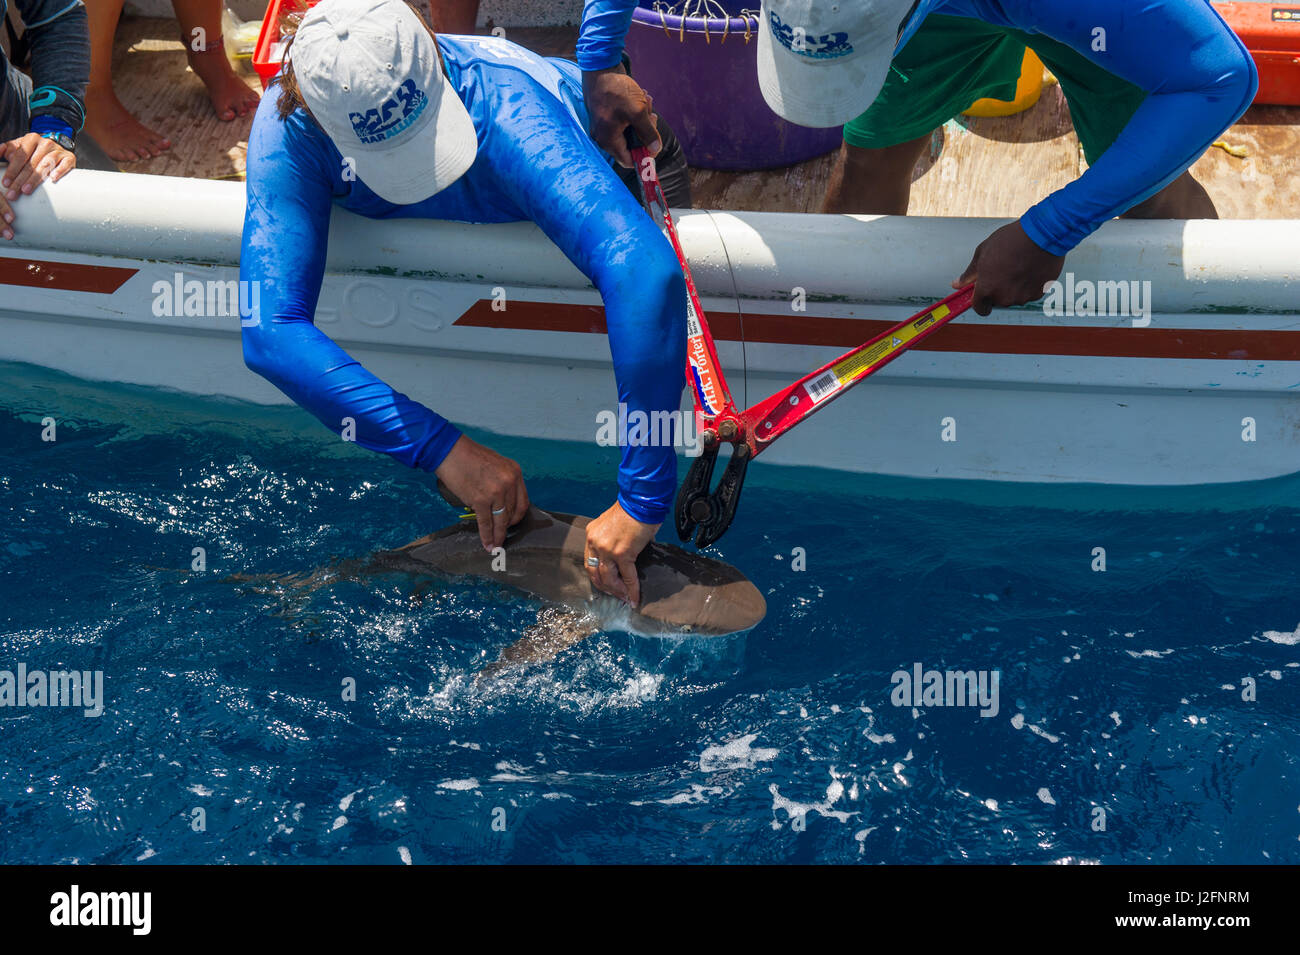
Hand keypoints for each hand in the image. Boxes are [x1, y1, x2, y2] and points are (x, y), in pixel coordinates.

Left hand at [1, 133, 75, 237]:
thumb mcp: (20, 148)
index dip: (12, 170)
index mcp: (31, 139)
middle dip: (20, 180)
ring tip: (26, 191)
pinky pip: (65, 165)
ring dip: (35, 179)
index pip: (20, 156)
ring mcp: (58, 150)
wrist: (57, 148)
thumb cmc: (34, 152)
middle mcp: (45, 143)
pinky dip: (59, 172)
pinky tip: (52, 180)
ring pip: (45, 166)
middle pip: (31, 164)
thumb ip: (8, 150)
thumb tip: (0, 151)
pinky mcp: (70, 158)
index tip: (5, 183)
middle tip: (14, 193)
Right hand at [433, 435, 529, 550]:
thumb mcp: (496, 465)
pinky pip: (486, 523)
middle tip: (502, 536)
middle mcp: (509, 482)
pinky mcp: (480, 499)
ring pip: (501, 521)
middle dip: (507, 527)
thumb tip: (502, 504)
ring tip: (495, 545)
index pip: (522, 501)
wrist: (449, 451)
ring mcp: (496, 491)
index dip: (517, 516)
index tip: (511, 524)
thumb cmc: (469, 456)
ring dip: (498, 536)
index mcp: (514, 472)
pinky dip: (487, 536)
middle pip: (513, 513)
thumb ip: (503, 482)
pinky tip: (487, 544)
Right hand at [581, 65, 659, 167]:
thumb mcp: (638, 112)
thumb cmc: (616, 89)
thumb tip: (656, 148)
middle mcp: (604, 136)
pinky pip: (627, 120)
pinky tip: (641, 97)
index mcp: (608, 140)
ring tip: (646, 101)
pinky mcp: (609, 115)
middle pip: (632, 146)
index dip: (644, 155)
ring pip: (631, 131)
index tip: (655, 143)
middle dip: (645, 132)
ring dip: (643, 119)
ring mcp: (605, 125)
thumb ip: (648, 133)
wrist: (601, 66)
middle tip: (652, 117)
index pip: (628, 161)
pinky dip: (637, 112)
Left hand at [584, 501, 658, 606]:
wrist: (641, 500)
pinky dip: (631, 589)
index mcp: (592, 535)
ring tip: (625, 598)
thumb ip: (614, 540)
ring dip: (617, 591)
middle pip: (595, 574)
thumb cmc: (633, 509)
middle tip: (616, 595)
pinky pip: (627, 576)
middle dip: (606, 587)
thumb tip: (625, 556)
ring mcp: (607, 549)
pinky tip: (635, 597)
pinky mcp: (623, 553)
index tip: (607, 585)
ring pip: (608, 578)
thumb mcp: (614, 524)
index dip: (598, 577)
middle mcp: (595, 543)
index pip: (590, 562)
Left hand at [953, 220, 1064, 315]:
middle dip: (997, 290)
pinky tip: (1031, 267)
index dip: (980, 302)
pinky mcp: (1039, 294)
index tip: (982, 295)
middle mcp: (1004, 297)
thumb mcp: (983, 252)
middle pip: (997, 301)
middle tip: (1003, 270)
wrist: (1042, 234)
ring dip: (1014, 287)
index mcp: (987, 288)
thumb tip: (956, 284)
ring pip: (1014, 297)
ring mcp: (1022, 297)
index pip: (979, 308)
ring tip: (1018, 265)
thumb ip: (970, 273)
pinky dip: (1029, 284)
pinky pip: (1030, 293)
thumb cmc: (1010, 240)